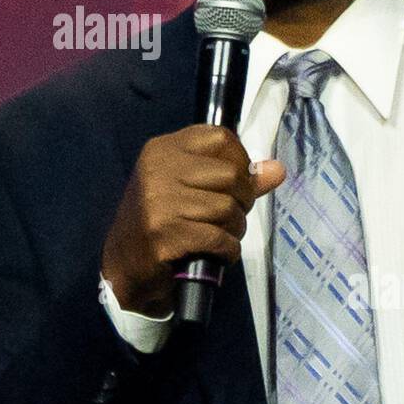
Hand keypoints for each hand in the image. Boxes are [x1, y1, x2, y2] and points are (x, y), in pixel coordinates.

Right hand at [101, 124, 284, 316]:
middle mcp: (159, 169)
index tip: (234, 183)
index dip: (239, 161)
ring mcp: (159, 201)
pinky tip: (218, 252)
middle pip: (231, 174)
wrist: (125, 265)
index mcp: (163, 149)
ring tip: (221, 235)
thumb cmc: (162, 222)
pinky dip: (228, 250)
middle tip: (230, 216)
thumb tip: (277, 170)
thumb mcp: (191, 189)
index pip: (220, 137)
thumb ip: (236, 177)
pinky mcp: (165, 233)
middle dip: (242, 200)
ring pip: (228, 208)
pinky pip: (220, 237)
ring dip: (235, 229)